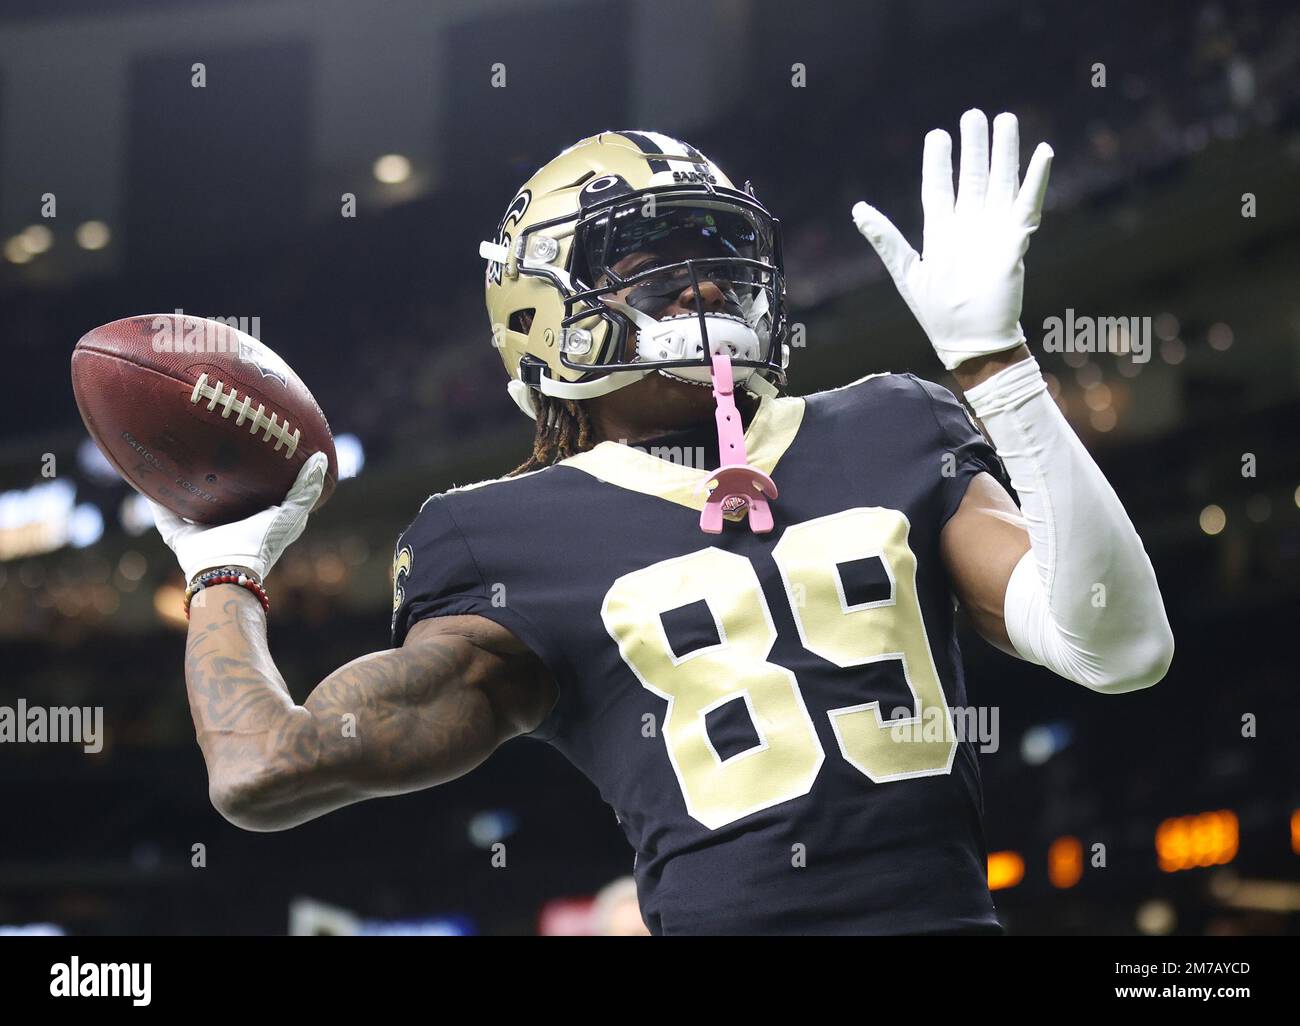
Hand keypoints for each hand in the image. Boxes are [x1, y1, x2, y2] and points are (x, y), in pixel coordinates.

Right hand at [150, 451, 328, 583]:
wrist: (228, 571)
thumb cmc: (262, 543)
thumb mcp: (291, 514)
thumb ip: (306, 490)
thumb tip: (322, 459)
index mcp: (252, 518)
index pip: (253, 491)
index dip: (252, 471)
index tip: (250, 443)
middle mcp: (226, 525)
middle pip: (218, 495)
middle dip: (214, 474)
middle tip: (208, 442)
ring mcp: (200, 532)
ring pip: (188, 504)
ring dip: (182, 486)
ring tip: (174, 457)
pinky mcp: (179, 539)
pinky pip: (164, 517)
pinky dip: (154, 502)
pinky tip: (147, 479)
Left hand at [852, 109, 1052, 370]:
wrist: (972, 343)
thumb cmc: (937, 314)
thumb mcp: (906, 271)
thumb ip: (885, 237)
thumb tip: (858, 209)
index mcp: (940, 233)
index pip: (938, 188)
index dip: (938, 162)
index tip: (937, 134)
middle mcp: (968, 227)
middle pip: (972, 177)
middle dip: (974, 146)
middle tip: (974, 114)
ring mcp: (993, 232)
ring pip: (1000, 182)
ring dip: (1003, 152)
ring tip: (1004, 120)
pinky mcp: (1015, 241)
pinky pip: (1027, 204)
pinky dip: (1036, 179)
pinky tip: (1042, 153)